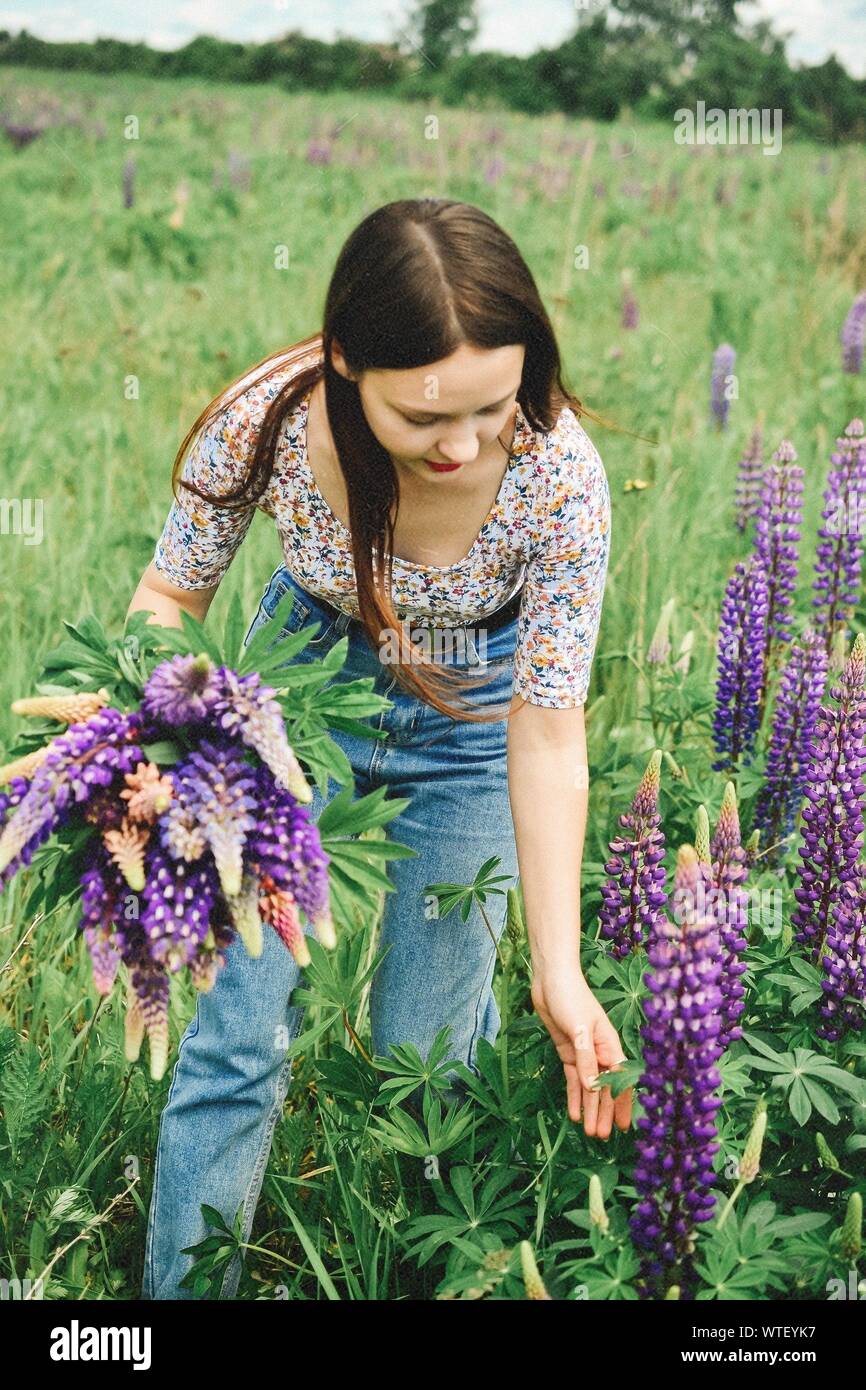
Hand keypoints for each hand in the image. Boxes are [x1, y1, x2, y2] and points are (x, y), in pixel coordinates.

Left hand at [531, 966, 631, 1137]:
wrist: (551, 979)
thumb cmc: (571, 996)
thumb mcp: (580, 1028)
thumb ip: (586, 1058)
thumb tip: (592, 1088)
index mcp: (609, 1044)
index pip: (620, 1080)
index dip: (622, 1103)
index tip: (624, 1126)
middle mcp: (599, 1051)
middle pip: (604, 1087)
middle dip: (604, 1112)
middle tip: (601, 1137)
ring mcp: (583, 1053)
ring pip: (589, 1087)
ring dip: (590, 1108)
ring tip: (589, 1132)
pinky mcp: (568, 1051)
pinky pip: (573, 1079)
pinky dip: (574, 1096)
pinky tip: (574, 1113)